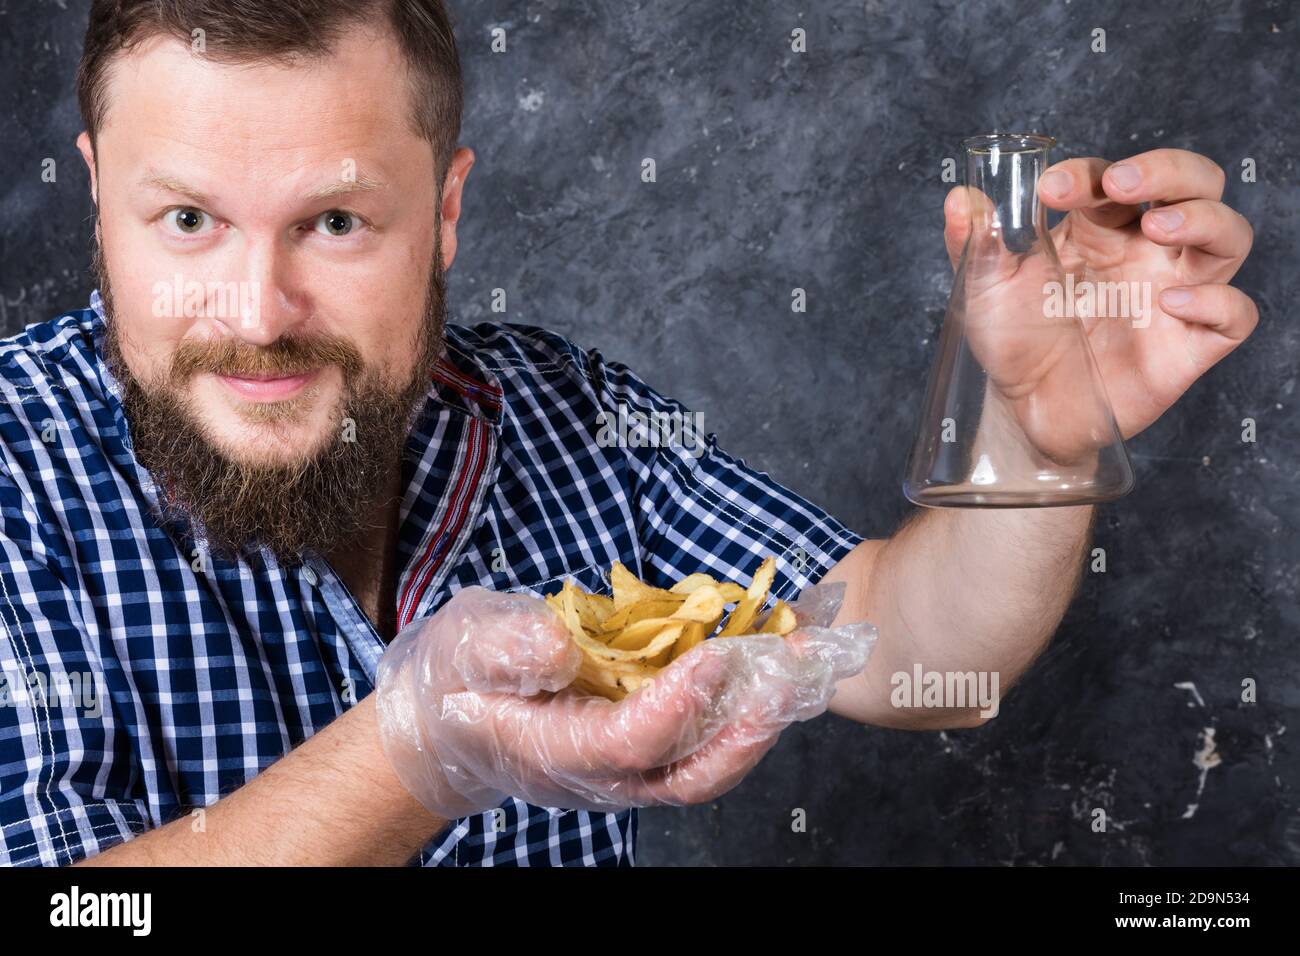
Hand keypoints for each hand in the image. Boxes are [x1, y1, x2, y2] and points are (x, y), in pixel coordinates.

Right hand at [373, 584, 873, 817]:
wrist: (448, 719)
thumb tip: (558, 646)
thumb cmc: (454, 676)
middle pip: (684, 775)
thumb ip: (504, 649)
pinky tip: (766, 672)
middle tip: (786, 676)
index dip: (673, 706)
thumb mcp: (464, 644)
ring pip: (702, 770)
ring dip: (755, 724)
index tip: (709, 656)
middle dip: (743, 730)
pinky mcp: (642, 757)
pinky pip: (701, 749)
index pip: (624, 743)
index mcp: (547, 747)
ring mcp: (623, 774)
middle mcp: (595, 776)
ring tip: (794, 669)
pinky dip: (740, 716)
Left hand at [943, 148, 1256, 462]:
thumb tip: (960, 197)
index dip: (1090, 172)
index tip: (1051, 189)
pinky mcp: (1189, 345)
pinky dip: (1218, 302)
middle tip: (1122, 183)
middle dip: (1169, 171)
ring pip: (1227, 237)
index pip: (1114, 177)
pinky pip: (1235, 315)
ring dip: (1204, 219)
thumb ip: (974, 243)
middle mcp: (1145, 251)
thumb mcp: (984, 289)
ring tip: (1158, 226)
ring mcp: (1172, 294)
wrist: (1024, 410)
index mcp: (1099, 227)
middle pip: (1194, 185)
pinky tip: (1173, 302)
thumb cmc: (1014, 340)